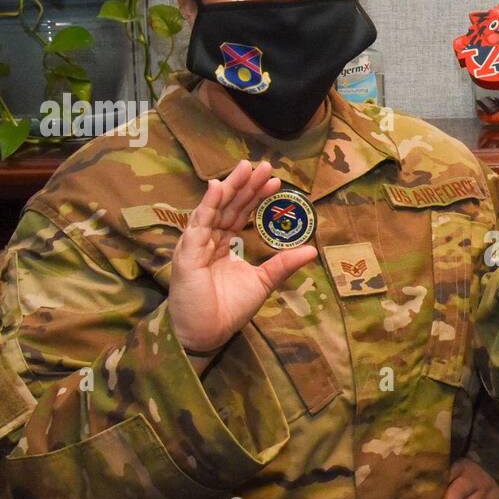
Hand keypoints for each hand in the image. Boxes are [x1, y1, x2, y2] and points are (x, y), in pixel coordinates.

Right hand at [169, 159, 317, 353]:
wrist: (209, 333)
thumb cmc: (229, 309)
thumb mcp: (263, 281)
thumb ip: (283, 264)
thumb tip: (312, 249)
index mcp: (224, 245)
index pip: (241, 213)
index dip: (256, 196)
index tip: (276, 181)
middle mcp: (208, 240)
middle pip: (229, 205)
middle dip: (246, 185)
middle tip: (264, 165)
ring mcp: (196, 245)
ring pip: (214, 209)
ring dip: (229, 187)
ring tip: (246, 168)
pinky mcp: (187, 254)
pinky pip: (197, 225)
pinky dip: (207, 205)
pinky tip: (217, 188)